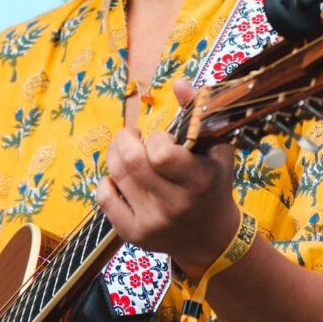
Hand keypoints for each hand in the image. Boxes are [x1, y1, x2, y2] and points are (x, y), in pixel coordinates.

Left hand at [95, 79, 241, 278]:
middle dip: (125, 139)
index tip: (163, 140)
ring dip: (115, 154)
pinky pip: (104, 199)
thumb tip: (178, 83)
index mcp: (199, 181)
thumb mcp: (218, 149)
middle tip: (132, 135)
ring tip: (125, 149)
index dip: (157, 139)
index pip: (161, 153)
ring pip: (115, 176)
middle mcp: (174, 205)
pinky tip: (120, 178)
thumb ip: (199, 113)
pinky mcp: (133, 235)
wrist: (211, 239)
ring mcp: (152, 223)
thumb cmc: (215, 185)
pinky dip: (107, 181)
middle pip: (131, 162)